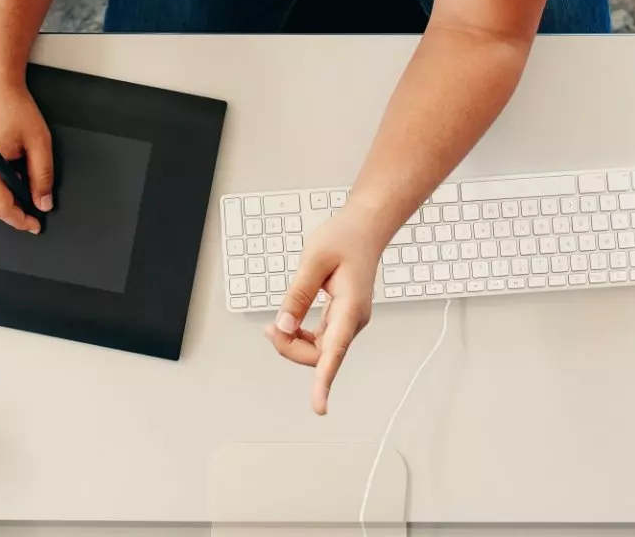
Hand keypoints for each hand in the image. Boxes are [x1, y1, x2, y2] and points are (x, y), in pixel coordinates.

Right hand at [0, 76, 53, 232]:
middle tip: (29, 209)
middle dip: (7, 214)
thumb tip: (43, 202)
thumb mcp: (38, 142)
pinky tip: (5, 176)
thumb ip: (42, 176)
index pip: (1, 207)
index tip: (34, 224)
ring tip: (18, 187)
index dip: (19, 220)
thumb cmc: (12, 106)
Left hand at [263, 205, 387, 413]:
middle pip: (320, 355)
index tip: (319, 406)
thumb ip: (298, 295)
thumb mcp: (314, 259)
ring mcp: (348, 321)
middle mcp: (352, 321)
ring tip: (273, 326)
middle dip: (290, 349)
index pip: (335, 350)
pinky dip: (300, 336)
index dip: (324, 381)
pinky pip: (320, 339)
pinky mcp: (341, 318)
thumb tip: (283, 326)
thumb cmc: (344, 238)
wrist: (365, 229)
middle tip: (268, 329)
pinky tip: (288, 324)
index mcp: (350, 307)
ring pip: (319, 350)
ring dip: (294, 344)